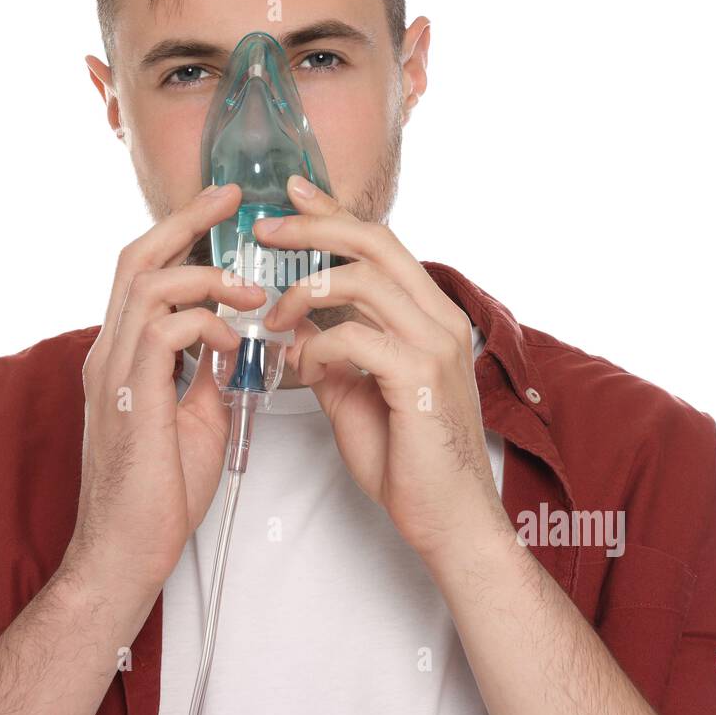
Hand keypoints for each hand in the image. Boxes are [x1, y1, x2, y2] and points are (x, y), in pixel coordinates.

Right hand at [68, 183, 266, 592]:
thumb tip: (235, 342)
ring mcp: (113, 370)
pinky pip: (166, 330)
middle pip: (138, 258)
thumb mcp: (195, 417)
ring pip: (149, 283)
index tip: (220, 207)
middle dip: (186, 221)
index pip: (145, 273)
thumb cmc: (159, 493)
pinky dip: (208, 325)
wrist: (128, 551)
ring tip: (253, 294)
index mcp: (122, 354)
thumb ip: (207, 374)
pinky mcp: (130, 394)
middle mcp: (109, 351)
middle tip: (231, 199)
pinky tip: (235, 347)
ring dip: (208, 278)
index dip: (180, 234)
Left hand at [255, 175, 507, 563]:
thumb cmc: (408, 462)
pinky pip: (355, 336)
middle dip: (315, 226)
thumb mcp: (355, 395)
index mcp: (429, 317)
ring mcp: (435, 344)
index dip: (335, 214)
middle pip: (375, 242)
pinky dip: (316, 346)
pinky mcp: (420, 376)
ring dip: (304, 290)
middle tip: (267, 228)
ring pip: (363, 279)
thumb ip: (330, 354)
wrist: (448, 520)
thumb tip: (297, 327)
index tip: (294, 194)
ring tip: (275, 316)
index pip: (380, 246)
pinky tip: (301, 368)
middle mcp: (440, 319)